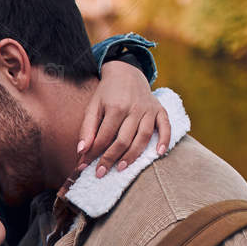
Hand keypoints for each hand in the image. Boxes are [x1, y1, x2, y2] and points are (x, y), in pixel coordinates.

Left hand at [79, 61, 170, 175]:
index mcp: (115, 107)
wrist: (127, 72)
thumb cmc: (107, 93)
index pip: (103, 137)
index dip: (93, 153)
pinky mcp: (160, 110)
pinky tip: (159, 153)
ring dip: (132, 155)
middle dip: (110, 158)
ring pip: (143, 137)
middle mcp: (133, 109)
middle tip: (100, 173)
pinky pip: (165, 126)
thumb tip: (81, 151)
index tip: (83, 166)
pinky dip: (164, 139)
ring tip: (121, 169)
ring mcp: (148, 109)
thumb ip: (87, 128)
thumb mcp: (93, 106)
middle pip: (123, 139)